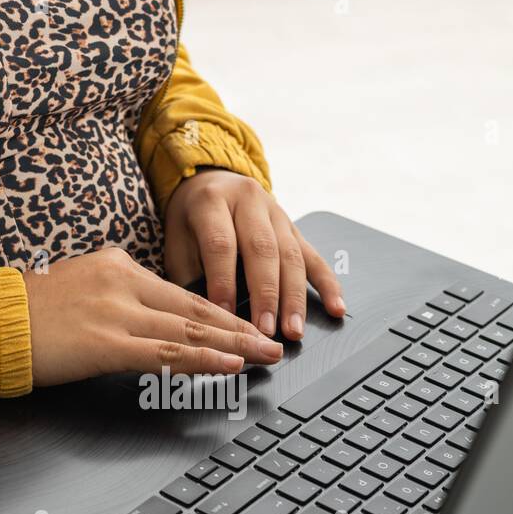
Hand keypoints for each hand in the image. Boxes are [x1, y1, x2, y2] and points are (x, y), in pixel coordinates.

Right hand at [23, 247, 283, 386]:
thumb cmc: (23, 316)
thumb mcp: (76, 291)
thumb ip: (115, 299)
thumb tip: (146, 321)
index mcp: (117, 265)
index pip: (181, 293)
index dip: (220, 314)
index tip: (245, 327)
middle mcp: (122, 282)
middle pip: (195, 308)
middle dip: (239, 329)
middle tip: (272, 343)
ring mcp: (115, 312)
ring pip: (188, 330)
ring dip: (233, 346)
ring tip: (264, 356)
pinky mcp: (105, 342)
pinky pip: (165, 353)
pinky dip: (202, 360)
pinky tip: (228, 366)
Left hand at [164, 169, 344, 339]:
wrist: (209, 182)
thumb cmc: (190, 221)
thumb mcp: (177, 241)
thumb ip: (190, 274)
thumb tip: (208, 317)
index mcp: (212, 202)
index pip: (221, 244)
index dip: (223, 282)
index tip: (224, 317)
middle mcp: (249, 202)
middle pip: (262, 250)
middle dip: (266, 295)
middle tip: (266, 331)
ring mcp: (277, 213)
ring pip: (291, 255)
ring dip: (294, 297)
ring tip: (294, 330)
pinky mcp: (295, 228)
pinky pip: (314, 256)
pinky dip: (327, 284)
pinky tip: (335, 307)